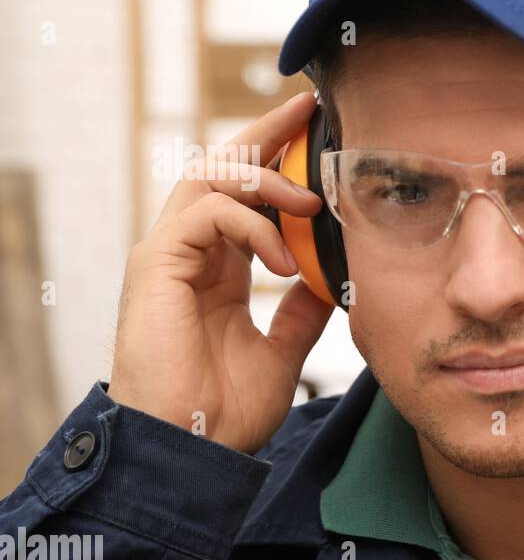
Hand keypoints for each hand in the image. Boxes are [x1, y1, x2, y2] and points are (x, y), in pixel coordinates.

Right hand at [108, 92, 333, 454]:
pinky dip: (251, 225)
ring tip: (310, 202)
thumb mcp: (282, 350)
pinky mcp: (156, 264)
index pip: (244, 196)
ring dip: (265, 179)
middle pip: (221, 168)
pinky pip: (205, 215)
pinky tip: (283, 259)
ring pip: (209, 179)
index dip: (277, 159)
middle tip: (307, 110)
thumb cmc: (224, 409)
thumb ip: (301, 312)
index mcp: (216, 269)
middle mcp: (189, 253)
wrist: (193, 449)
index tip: (315, 130)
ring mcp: (169, 256)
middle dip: (265, 135)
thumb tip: (331, 281)